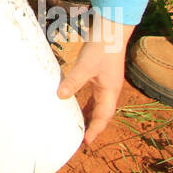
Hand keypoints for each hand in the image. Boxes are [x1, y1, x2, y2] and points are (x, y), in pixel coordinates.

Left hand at [56, 13, 136, 145]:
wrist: (111, 30)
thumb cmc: (101, 48)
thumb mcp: (85, 66)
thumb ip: (73, 81)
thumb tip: (60, 96)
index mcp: (109, 92)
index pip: (103, 117)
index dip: (95, 130)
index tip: (86, 142)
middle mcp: (110, 90)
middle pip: (102, 114)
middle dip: (93, 126)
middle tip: (81, 138)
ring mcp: (107, 83)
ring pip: (99, 105)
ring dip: (90, 116)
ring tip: (79, 125)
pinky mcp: (102, 76)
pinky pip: (96, 96)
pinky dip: (88, 104)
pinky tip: (79, 104)